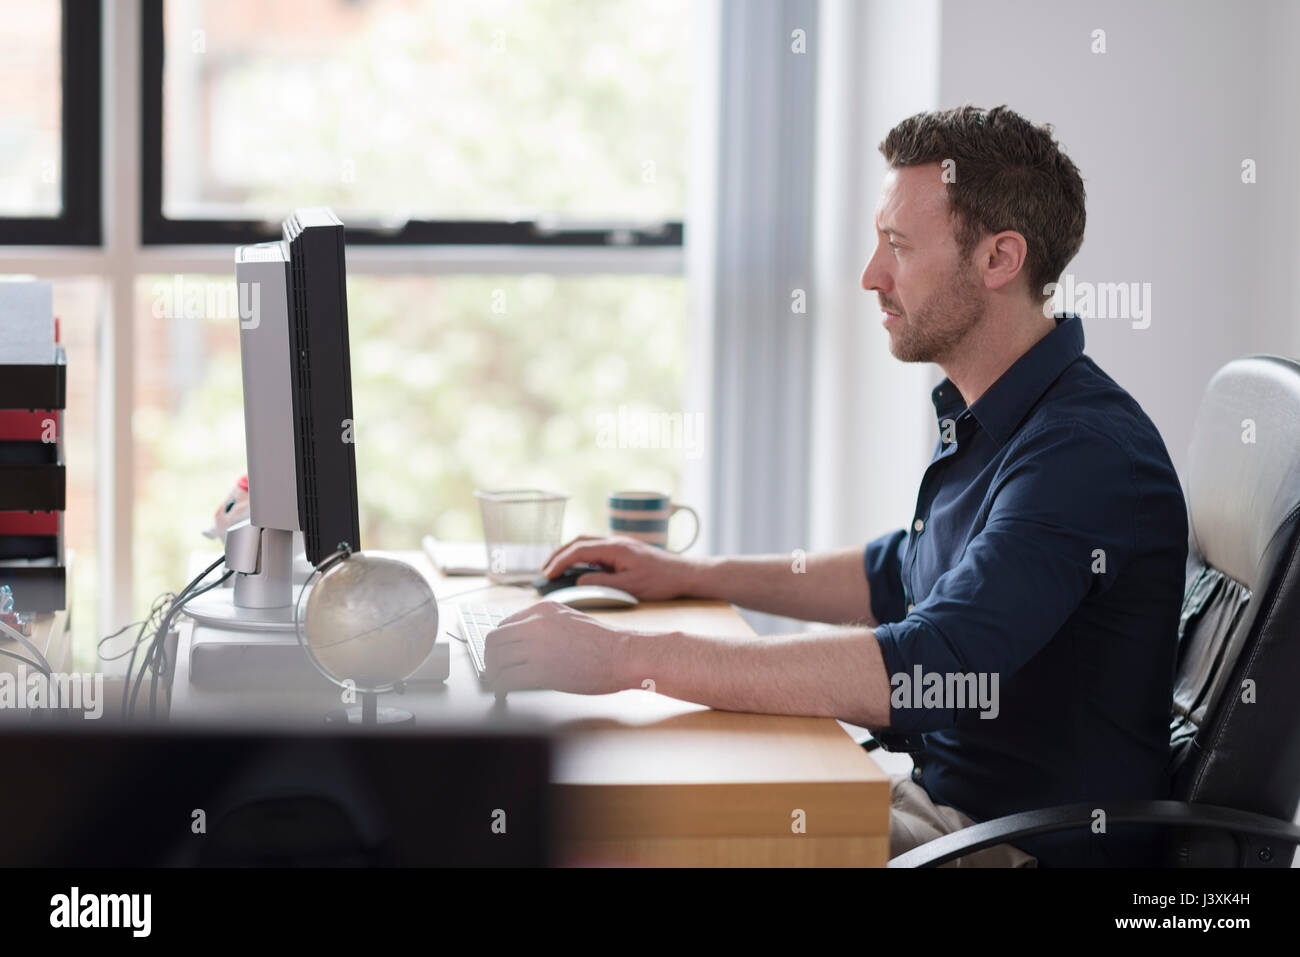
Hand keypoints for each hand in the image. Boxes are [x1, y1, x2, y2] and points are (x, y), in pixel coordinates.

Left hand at [483, 600, 631, 693]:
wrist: (624, 655)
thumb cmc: (604, 643)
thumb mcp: (570, 620)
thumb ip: (545, 627)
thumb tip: (525, 645)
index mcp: (542, 610)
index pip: (504, 625)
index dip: (499, 645)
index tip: (501, 657)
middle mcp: (535, 623)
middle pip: (493, 641)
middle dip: (490, 659)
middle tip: (494, 672)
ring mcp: (537, 646)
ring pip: (496, 660)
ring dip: (493, 675)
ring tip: (499, 685)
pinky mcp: (540, 670)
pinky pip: (507, 679)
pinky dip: (501, 688)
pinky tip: (506, 693)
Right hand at [541, 535, 701, 600]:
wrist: (685, 573)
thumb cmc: (661, 581)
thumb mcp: (630, 587)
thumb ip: (602, 584)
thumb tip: (579, 582)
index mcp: (615, 548)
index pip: (579, 550)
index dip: (560, 561)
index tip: (547, 573)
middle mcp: (616, 540)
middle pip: (579, 540)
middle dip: (559, 553)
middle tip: (544, 569)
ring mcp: (620, 543)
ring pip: (587, 541)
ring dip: (569, 552)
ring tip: (556, 567)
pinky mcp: (624, 549)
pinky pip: (597, 547)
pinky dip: (582, 554)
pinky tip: (579, 566)